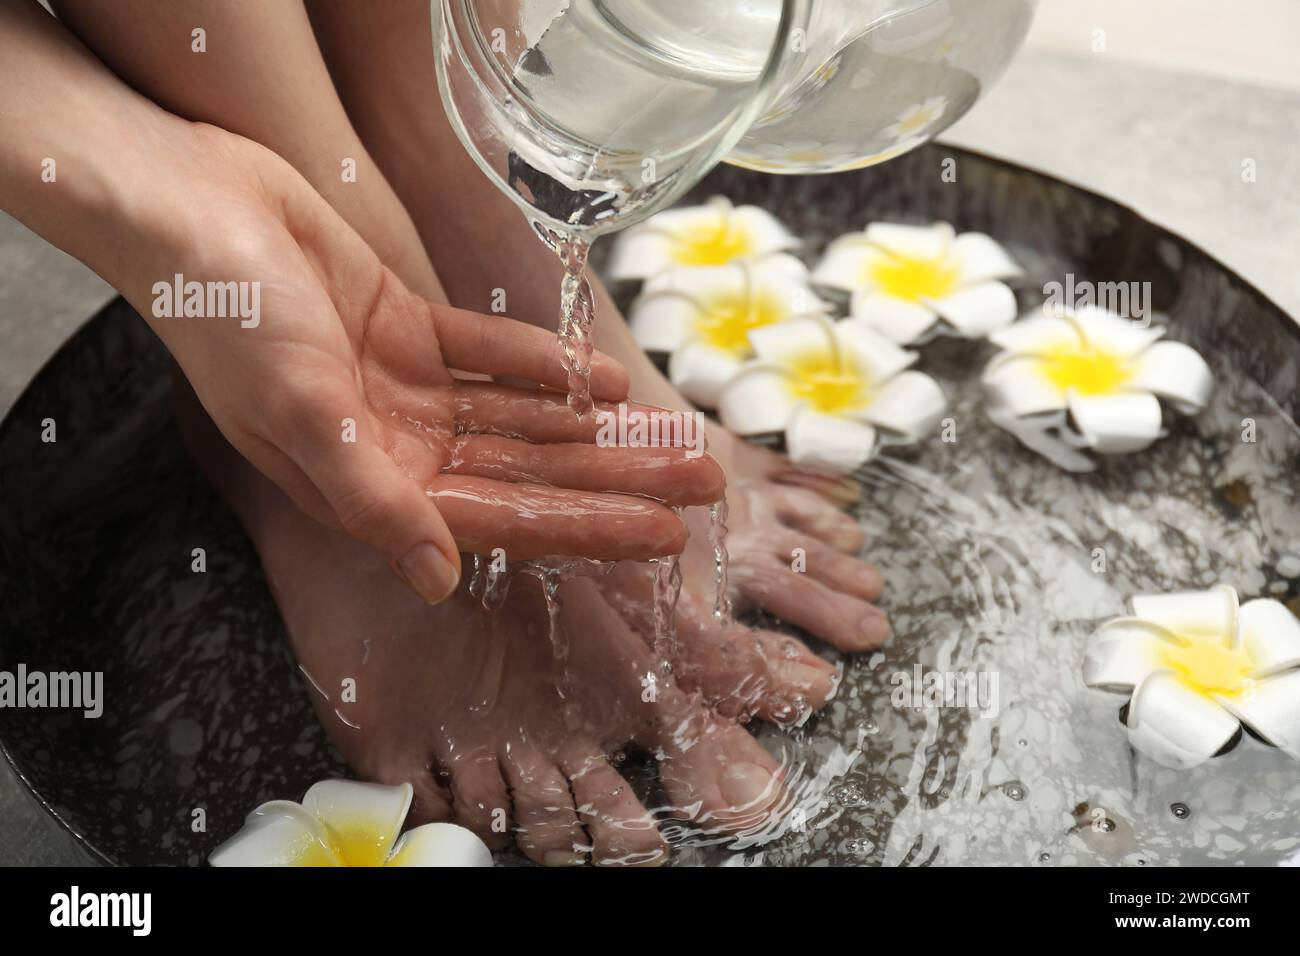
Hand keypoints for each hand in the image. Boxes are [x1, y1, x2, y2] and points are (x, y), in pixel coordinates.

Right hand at [127, 126, 721, 600]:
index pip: (501, 521)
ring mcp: (406, 391)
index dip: (586, 527)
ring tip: (676, 434)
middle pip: (531, 474)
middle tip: (703, 482)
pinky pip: (494, 358)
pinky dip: (546, 369)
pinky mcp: (410, 333)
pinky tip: (605, 382)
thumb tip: (436, 580)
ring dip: (600, 428)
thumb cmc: (230, 318)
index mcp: (369, 486)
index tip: (664, 534)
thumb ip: (374, 500)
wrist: (194, 208)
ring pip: (526, 421)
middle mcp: (396, 448)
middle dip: (617, 479)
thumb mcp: (304, 415)